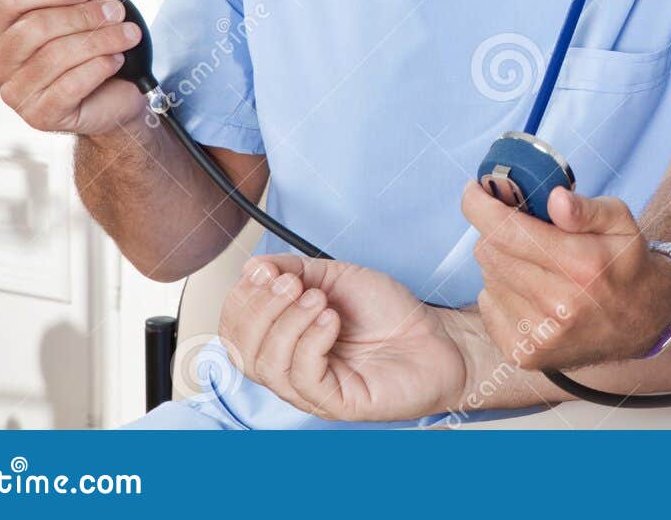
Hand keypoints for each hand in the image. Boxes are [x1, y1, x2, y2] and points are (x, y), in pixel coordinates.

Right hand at [0, 0, 146, 137]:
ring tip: (129, 34)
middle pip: (35, 28)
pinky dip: (99, 67)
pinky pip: (69, 86)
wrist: (111, 86)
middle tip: (117, 11)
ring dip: (101, 39)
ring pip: (56, 56)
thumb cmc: (80, 37)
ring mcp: (12, 94)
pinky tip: (116, 59)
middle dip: (84, 16)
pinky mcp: (38, 116)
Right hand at [218, 254, 469, 421]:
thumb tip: (253, 267)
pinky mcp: (335, 402)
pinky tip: (331, 320)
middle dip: (261, 309)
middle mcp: (290, 366)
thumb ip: (293, 268)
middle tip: (292, 284)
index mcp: (283, 338)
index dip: (241, 299)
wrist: (436, 335)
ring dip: (287, 322)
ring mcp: (311, 388)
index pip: (234, 329)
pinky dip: (311, 342)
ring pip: (269, 365)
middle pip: (242, 350)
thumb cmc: (388, 311)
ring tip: (318, 299)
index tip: (266, 271)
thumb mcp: (335, 277)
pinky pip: (304, 377)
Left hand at [461, 180, 670, 369]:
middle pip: (490, 252)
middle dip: (495, 230)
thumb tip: (553, 198)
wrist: (640, 322)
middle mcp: (558, 305)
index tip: (474, 190)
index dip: (481, 206)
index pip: (507, 232)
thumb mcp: (620, 222)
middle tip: (516, 225)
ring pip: (488, 277)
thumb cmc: (624, 263)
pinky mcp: (525, 354)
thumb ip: (585, 208)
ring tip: (532, 261)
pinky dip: (501, 290)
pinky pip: (487, 305)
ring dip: (501, 261)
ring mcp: (539, 335)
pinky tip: (528, 288)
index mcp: (581, 266)